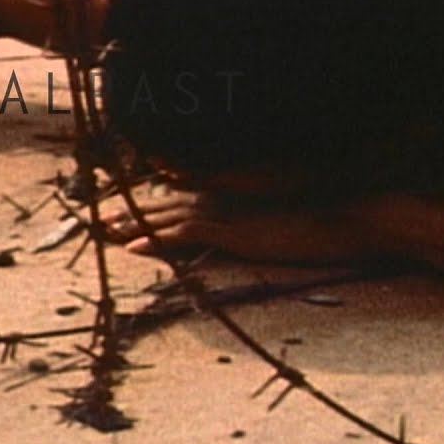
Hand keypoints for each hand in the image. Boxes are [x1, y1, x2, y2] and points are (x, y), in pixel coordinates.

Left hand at [101, 189, 383, 264]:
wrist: (349, 215)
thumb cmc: (322, 219)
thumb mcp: (281, 219)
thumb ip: (251, 214)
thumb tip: (231, 220)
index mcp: (231, 194)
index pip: (179, 199)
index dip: (147, 205)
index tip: (119, 214)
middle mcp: (222, 198)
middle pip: (163, 205)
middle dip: (126, 213)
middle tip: (94, 223)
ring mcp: (226, 213)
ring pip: (165, 217)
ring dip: (130, 225)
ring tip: (100, 234)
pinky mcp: (233, 230)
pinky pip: (185, 234)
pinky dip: (155, 239)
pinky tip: (130, 249)